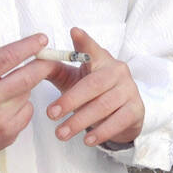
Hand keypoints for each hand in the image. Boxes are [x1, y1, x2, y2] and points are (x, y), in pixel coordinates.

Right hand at [0, 13, 64, 157]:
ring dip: (27, 85)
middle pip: (27, 77)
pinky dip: (24, 104)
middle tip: (48, 57)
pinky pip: (28, 111)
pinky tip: (10, 103)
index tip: (42, 39)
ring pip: (28, 93)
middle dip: (43, 64)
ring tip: (12, 84)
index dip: (29, 46)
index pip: (8, 57)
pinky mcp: (7, 132)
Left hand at [44, 26, 144, 146]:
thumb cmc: (94, 92)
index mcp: (101, 60)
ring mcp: (129, 90)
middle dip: (71, 100)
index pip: (92, 49)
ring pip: (104, 105)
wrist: (122, 113)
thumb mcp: (75, 79)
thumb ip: (56, 70)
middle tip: (50, 114)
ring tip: (61, 133)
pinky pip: (118, 121)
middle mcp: (118, 71)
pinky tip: (87, 140)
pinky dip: (102, 132)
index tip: (74, 32)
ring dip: (80, 121)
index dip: (84, 42)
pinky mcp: (136, 109)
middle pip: (94, 84)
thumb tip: (37, 62)